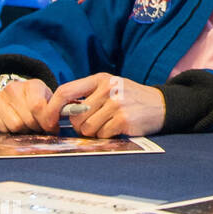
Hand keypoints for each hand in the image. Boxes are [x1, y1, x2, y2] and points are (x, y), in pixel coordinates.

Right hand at [0, 78, 54, 133]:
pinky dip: (9, 131)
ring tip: (27, 125)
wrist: (13, 94)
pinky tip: (13, 124)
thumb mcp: (49, 100)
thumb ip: (56, 110)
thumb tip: (57, 123)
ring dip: (24, 130)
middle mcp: (12, 89)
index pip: (37, 106)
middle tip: (39, 127)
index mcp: (32, 85)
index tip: (51, 127)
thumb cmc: (36, 99)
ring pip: (15, 126)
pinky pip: (2, 129)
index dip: (46, 121)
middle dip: (36, 128)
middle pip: (27, 120)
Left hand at [43, 74, 166, 137]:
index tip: (50, 121)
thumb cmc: (130, 98)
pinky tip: (119, 128)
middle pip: (76, 116)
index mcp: (100, 79)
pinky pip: (102, 134)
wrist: (162, 105)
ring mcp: (117, 104)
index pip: (65, 91)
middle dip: (80, 126)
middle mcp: (108, 89)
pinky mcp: (125, 119)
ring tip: (109, 124)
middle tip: (94, 123)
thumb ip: (87, 94)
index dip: (52, 108)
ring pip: (88, 128)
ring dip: (95, 132)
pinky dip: (107, 135)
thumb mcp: (110, 87)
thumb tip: (59, 112)